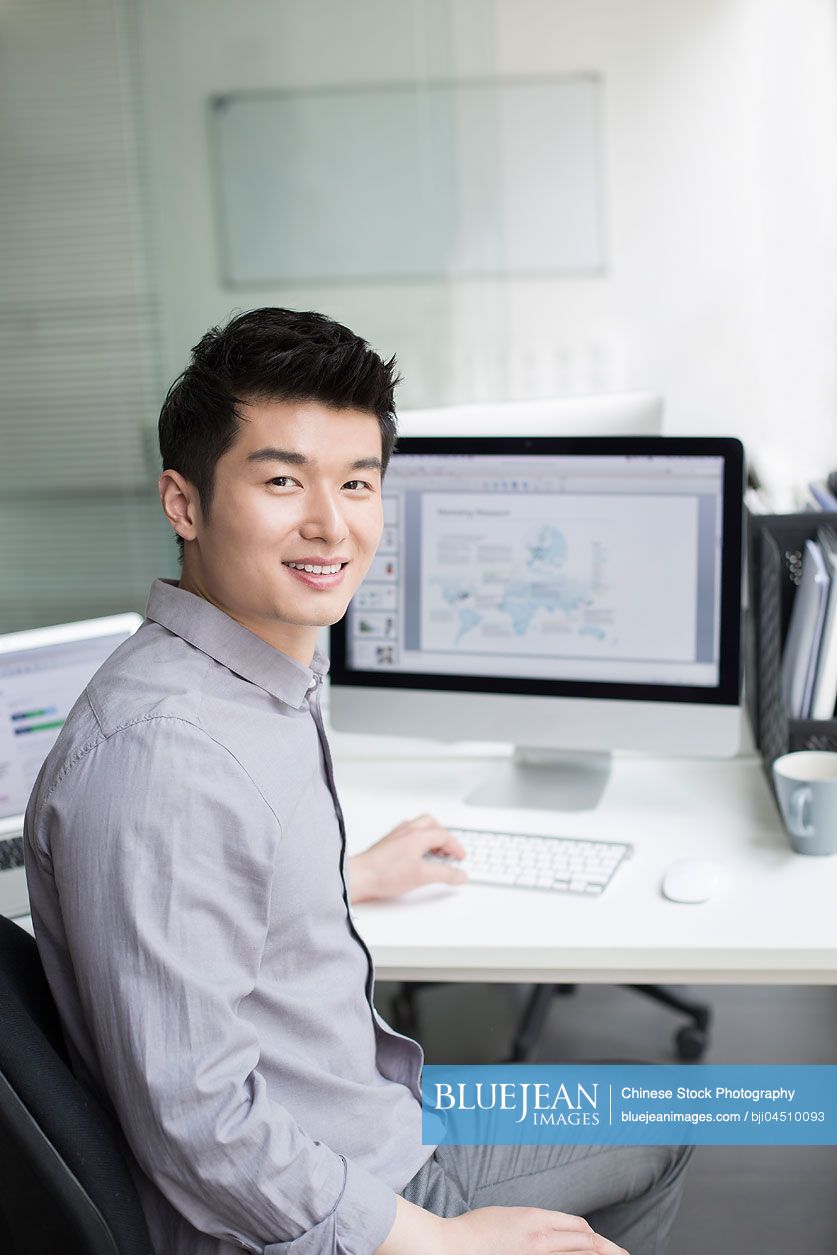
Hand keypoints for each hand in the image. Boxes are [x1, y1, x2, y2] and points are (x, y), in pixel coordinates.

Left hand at [347, 814, 467, 902]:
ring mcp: (395, 836)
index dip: (456, 846)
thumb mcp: (422, 876)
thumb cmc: (384, 874)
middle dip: (443, 835)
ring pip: (418, 827)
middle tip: (449, 850)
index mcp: (417, 835)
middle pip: (431, 824)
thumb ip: (445, 874)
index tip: (460, 858)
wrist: (359, 876)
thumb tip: (460, 874)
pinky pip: (407, 834)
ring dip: (430, 836)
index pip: (443, 835)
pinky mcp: (387, 844)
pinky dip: (417, 840)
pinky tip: (415, 854)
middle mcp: (406, 831)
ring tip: (435, 851)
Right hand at [443, 1206, 628, 1254]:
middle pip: (586, 1244)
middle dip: (608, 1251)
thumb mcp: (512, 1216)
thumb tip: (555, 1231)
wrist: (454, 1247)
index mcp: (536, 1218)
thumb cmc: (478, 1229)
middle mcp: (541, 1238)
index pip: (579, 1227)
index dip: (593, 1236)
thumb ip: (536, 1222)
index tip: (602, 1243)